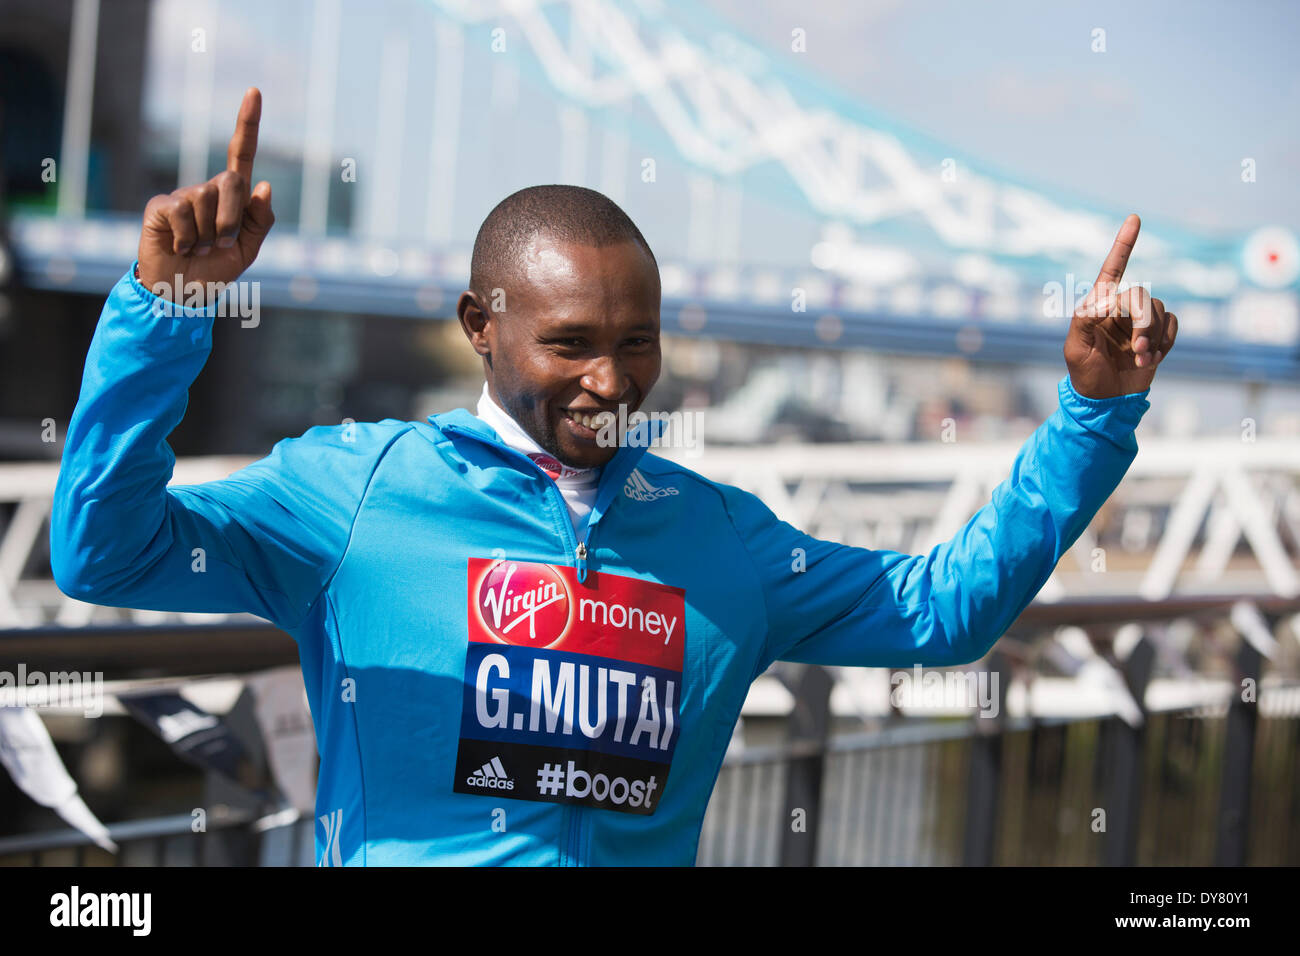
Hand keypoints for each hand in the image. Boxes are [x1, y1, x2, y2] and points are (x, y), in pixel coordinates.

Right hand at [137, 87, 274, 302]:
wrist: (184, 294)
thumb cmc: (216, 270)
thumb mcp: (248, 249)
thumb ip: (260, 220)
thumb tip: (264, 184)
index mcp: (232, 197)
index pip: (240, 154)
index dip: (247, 123)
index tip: (254, 91)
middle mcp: (207, 189)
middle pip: (231, 181)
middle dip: (232, 218)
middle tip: (220, 244)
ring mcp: (182, 195)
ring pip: (206, 197)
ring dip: (209, 233)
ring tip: (199, 248)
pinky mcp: (161, 206)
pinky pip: (184, 211)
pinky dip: (189, 237)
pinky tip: (181, 247)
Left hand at [1064, 214, 1178, 398]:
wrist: (1106, 402)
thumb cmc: (1084, 375)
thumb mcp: (1074, 348)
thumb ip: (1084, 319)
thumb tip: (1109, 298)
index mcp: (1098, 305)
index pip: (1112, 269)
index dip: (1124, 244)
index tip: (1134, 218)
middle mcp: (1121, 308)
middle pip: (1142, 296)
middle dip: (1142, 323)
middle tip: (1136, 351)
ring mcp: (1141, 321)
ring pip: (1160, 311)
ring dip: (1152, 338)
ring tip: (1138, 361)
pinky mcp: (1158, 335)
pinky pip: (1173, 325)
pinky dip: (1164, 343)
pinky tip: (1148, 361)